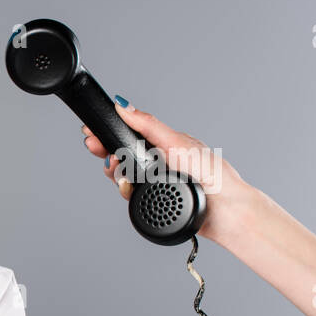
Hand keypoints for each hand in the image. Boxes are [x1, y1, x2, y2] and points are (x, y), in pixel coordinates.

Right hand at [80, 101, 250, 244]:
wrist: (223, 209)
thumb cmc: (211, 173)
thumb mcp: (176, 143)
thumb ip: (149, 126)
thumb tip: (124, 106)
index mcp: (165, 143)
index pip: (131, 134)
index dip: (110, 132)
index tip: (92, 132)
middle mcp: (159, 162)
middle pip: (122, 156)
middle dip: (108, 154)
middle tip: (97, 151)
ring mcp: (155, 182)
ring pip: (123, 176)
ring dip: (117, 174)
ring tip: (121, 173)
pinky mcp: (153, 201)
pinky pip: (130, 195)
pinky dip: (126, 191)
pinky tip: (129, 189)